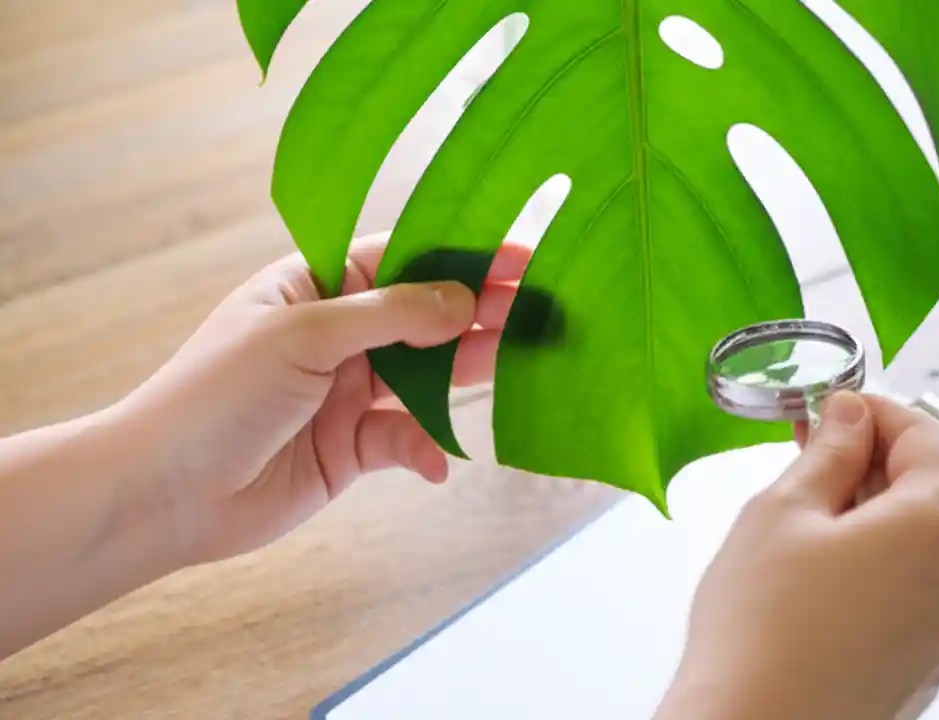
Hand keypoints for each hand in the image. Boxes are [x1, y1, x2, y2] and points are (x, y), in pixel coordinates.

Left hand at [119, 233, 529, 564]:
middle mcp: (337, 334)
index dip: (458, 254)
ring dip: (467, 373)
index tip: (519, 256)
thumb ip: (390, 316)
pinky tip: (439, 459)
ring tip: (517, 365)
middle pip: (424, 315)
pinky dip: (426, 448)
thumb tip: (464, 301)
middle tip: (538, 308)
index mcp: (313, 287)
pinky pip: (406, 439)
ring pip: (426, 375)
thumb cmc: (215, 395)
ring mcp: (347, 391)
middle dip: (478, 312)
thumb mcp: (303, 335)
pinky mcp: (352, 448)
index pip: (400, 258)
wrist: (165, 493)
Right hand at [656, 392, 938, 719]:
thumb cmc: (759, 632)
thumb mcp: (783, 510)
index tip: (839, 406)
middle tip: (810, 451)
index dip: (878, 411)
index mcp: (936, 530)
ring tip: (801, 517)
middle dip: (868, 466)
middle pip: (926, 496)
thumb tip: (851, 417)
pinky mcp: (920, 672)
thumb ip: (829, 452)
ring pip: (914, 551)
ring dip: (868, 520)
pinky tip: (814, 576)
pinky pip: (906, 599)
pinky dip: (871, 573)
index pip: (927, 439)